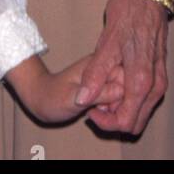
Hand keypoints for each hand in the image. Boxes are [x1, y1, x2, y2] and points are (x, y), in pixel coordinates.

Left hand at [6, 52, 125, 124]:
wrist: (42, 97)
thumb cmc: (53, 95)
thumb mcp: (73, 97)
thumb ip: (97, 94)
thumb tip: (121, 93)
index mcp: (99, 63)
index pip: (127, 78)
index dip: (122, 98)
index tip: (104, 108)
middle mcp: (107, 67)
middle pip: (131, 87)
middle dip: (121, 104)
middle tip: (99, 110)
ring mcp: (108, 77)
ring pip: (128, 94)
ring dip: (117, 107)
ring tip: (98, 110)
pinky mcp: (106, 86)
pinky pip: (121, 99)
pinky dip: (114, 109)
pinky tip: (101, 110)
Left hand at [73, 0, 169, 135]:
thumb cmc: (127, 14)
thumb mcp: (106, 42)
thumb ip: (95, 74)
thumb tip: (82, 100)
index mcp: (142, 81)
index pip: (125, 122)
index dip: (105, 122)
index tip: (89, 109)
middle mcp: (156, 86)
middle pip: (135, 122)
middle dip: (113, 117)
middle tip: (94, 99)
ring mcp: (160, 80)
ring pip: (141, 111)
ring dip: (121, 108)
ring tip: (101, 89)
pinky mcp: (159, 73)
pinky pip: (145, 98)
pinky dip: (129, 98)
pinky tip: (113, 81)